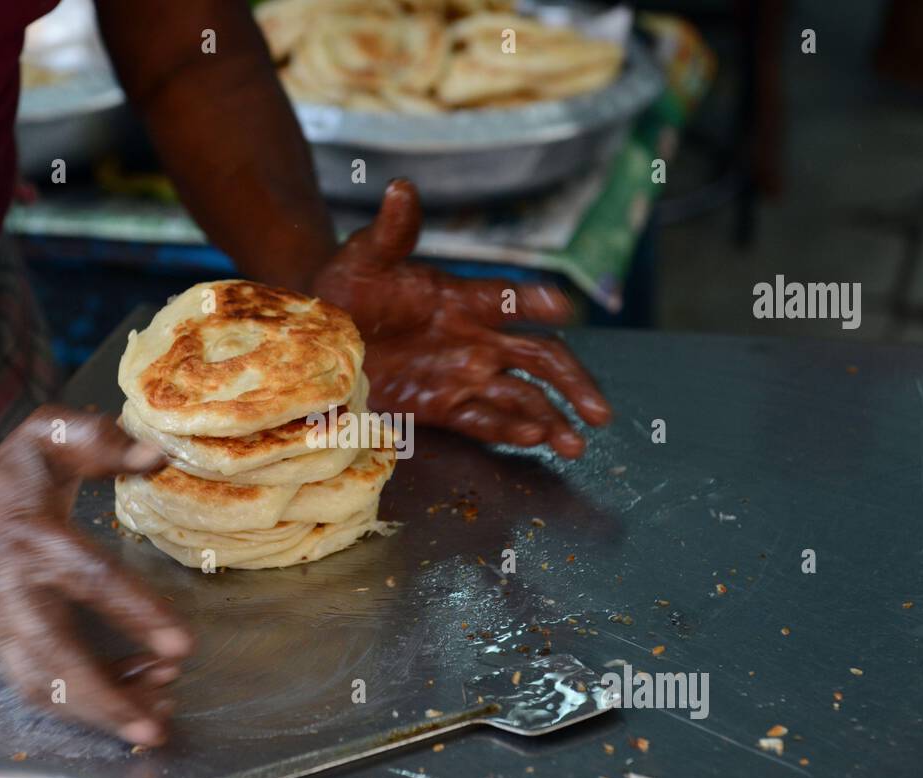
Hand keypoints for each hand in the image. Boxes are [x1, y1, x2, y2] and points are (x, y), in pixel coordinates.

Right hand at [0, 406, 193, 746]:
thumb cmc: (8, 477)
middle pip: (55, 656)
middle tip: (155, 724)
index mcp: (33, 535)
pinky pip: (37, 686)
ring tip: (152, 719)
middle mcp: (11, 589)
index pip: (90, 579)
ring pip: (43, 684)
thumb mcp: (47, 437)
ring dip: (97, 711)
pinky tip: (130, 696)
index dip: (136, 612)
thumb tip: (154, 455)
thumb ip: (98, 440)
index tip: (182, 644)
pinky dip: (81, 703)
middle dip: (105, 696)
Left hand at [310, 179, 611, 457]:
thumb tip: (400, 188)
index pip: (510, 299)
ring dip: (551, 418)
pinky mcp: (441, 407)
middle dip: (573, 383)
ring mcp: (461, 375)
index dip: (535, 302)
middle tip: (600, 410)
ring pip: (521, 396)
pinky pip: (484, 421)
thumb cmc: (346, 289)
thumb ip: (389, 233)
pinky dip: (510, 431)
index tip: (562, 308)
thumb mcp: (364, 259)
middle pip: (539, 358)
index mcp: (463, 299)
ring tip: (575, 445)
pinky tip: (535, 441)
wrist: (322, 336)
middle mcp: (474, 338)